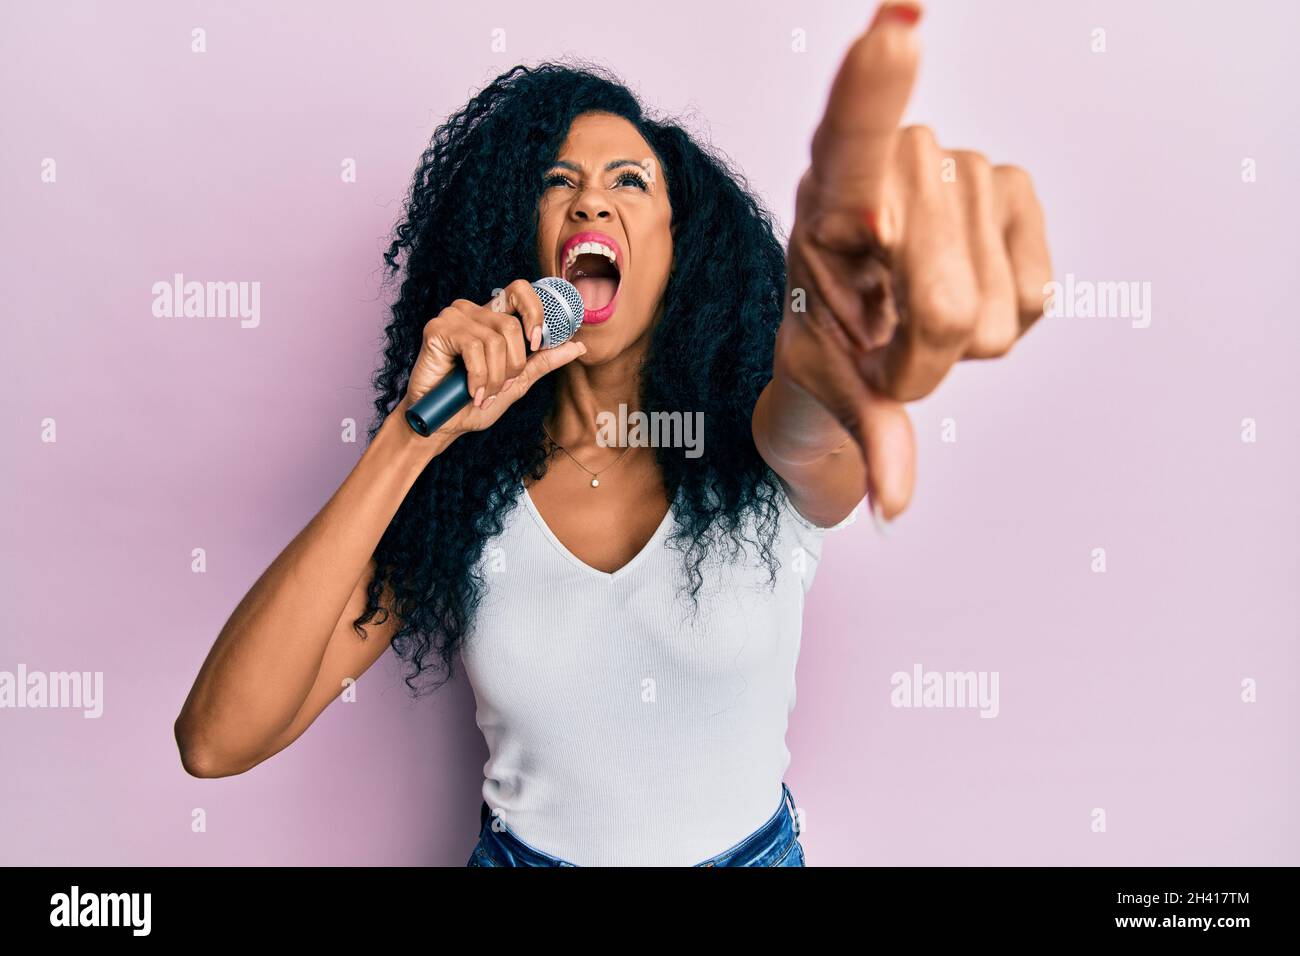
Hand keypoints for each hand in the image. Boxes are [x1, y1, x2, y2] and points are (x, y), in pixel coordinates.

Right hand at [401, 278, 586, 438]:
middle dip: (513, 365)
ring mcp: (453, 317)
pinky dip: (479, 377)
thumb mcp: (517, 382)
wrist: (441, 424)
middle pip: (512, 324)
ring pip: (495, 340)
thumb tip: (578, 346)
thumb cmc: (472, 403)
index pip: (521, 290)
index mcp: (492, 317)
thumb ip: (544, 361)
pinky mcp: (436, 329)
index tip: (537, 345)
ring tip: (483, 394)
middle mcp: (473, 311)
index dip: (536, 314)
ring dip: (495, 378)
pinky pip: (474, 347)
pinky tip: (472, 392)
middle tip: (500, 387)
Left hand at [775, 0, 1051, 518]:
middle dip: (912, 361)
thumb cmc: (822, 330)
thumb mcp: (820, 381)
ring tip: (914, 312)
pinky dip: (1000, 324)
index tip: (896, 28)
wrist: (854, 320)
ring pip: (988, 315)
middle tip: (882, 342)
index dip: (874, 90)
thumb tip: (889, 504)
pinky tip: (963, 291)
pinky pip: (1034, 297)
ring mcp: (966, 169)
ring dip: (954, 345)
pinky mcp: (1019, 190)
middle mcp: (899, 166)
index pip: (850, 139)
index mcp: (825, 198)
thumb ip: (860, 435)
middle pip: (940, 310)